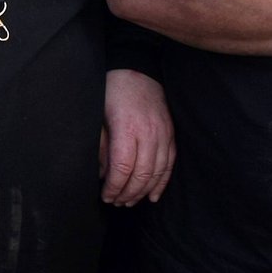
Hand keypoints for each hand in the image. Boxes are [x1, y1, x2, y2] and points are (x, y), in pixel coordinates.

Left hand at [99, 68, 174, 205]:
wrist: (137, 70)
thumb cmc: (113, 93)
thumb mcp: (100, 118)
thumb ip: (102, 147)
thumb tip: (104, 175)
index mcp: (127, 128)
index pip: (122, 168)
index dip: (114, 187)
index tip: (106, 196)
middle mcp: (149, 132)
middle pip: (142, 174)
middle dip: (127, 193)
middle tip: (116, 202)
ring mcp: (163, 133)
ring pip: (157, 172)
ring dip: (143, 191)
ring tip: (130, 202)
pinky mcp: (171, 133)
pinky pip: (170, 163)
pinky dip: (162, 182)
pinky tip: (153, 195)